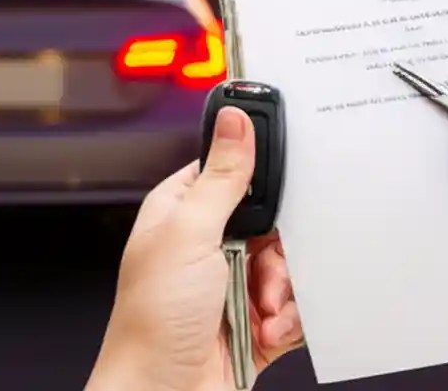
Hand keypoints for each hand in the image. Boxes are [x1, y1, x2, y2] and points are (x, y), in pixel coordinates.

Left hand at [86, 106, 302, 390]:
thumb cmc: (153, 321)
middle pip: (272, 222)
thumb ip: (221, 176)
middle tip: (262, 264)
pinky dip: (289, 319)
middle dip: (278, 249)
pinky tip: (267, 329)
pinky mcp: (253, 321)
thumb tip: (233, 119)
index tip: (279, 192)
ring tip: (261, 306)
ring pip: (288, 266)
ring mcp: (230, 284)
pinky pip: (295, 307)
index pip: (232, 171)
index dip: (261, 181)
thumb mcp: (189, 234)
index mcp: (183, 211)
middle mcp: (207, 245)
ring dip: (283, 290)